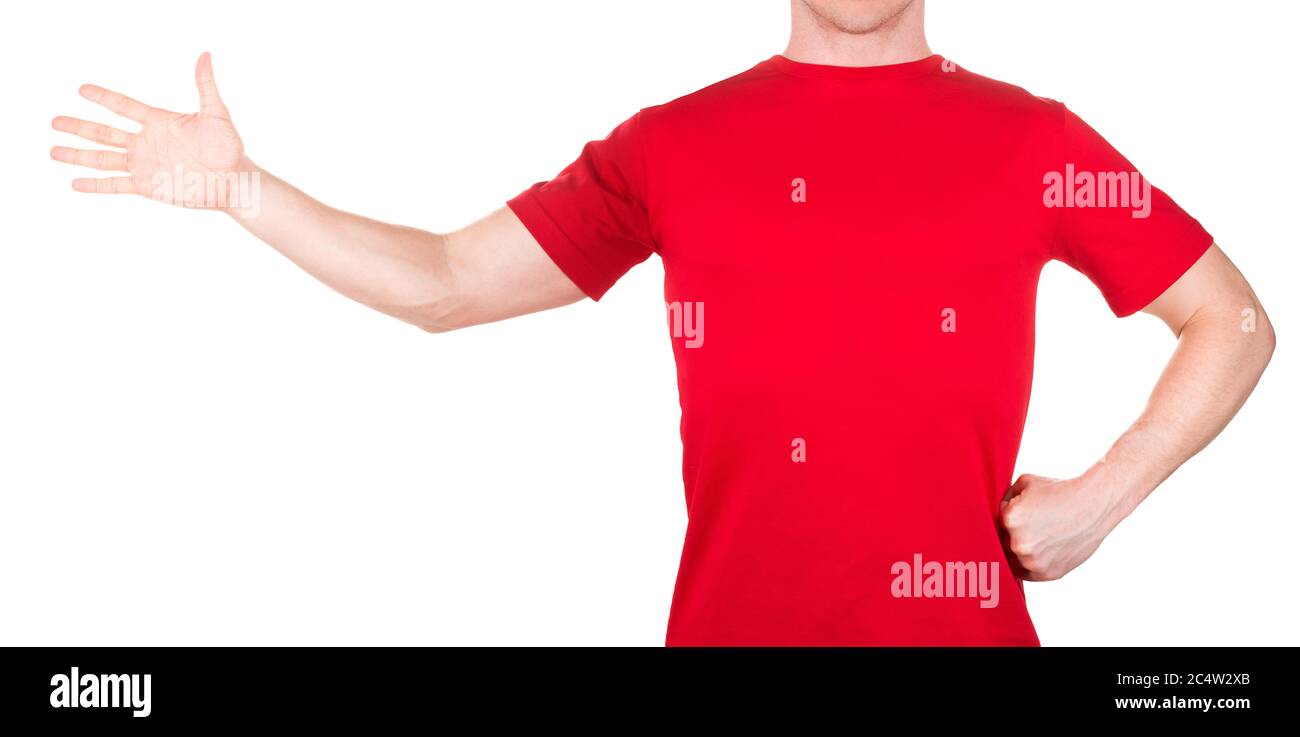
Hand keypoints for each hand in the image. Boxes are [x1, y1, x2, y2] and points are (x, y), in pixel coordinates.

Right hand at [50, 52, 247, 206]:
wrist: (233, 182)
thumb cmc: (228, 148)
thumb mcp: (216, 113)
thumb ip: (205, 85)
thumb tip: (205, 56)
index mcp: (159, 122)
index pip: (124, 106)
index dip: (103, 98)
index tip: (82, 89)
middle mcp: (147, 142)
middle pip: (104, 133)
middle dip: (79, 127)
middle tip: (54, 122)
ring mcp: (145, 164)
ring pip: (103, 158)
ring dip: (78, 155)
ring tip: (53, 151)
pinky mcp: (147, 186)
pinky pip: (115, 185)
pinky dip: (95, 185)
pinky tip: (75, 183)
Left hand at [999, 471, 1131, 580]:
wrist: (1094, 504)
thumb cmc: (1059, 490)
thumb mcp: (1025, 483)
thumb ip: (1004, 497)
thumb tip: (992, 509)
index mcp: (1009, 519)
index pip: (995, 521)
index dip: (1006, 517)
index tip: (1019, 514)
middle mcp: (1018, 543)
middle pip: (1001, 542)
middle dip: (1010, 535)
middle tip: (1030, 527)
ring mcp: (1033, 561)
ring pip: (1013, 559)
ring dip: (1019, 551)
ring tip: (1038, 537)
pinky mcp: (1047, 573)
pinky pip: (1027, 572)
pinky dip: (1031, 564)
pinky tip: (1042, 549)